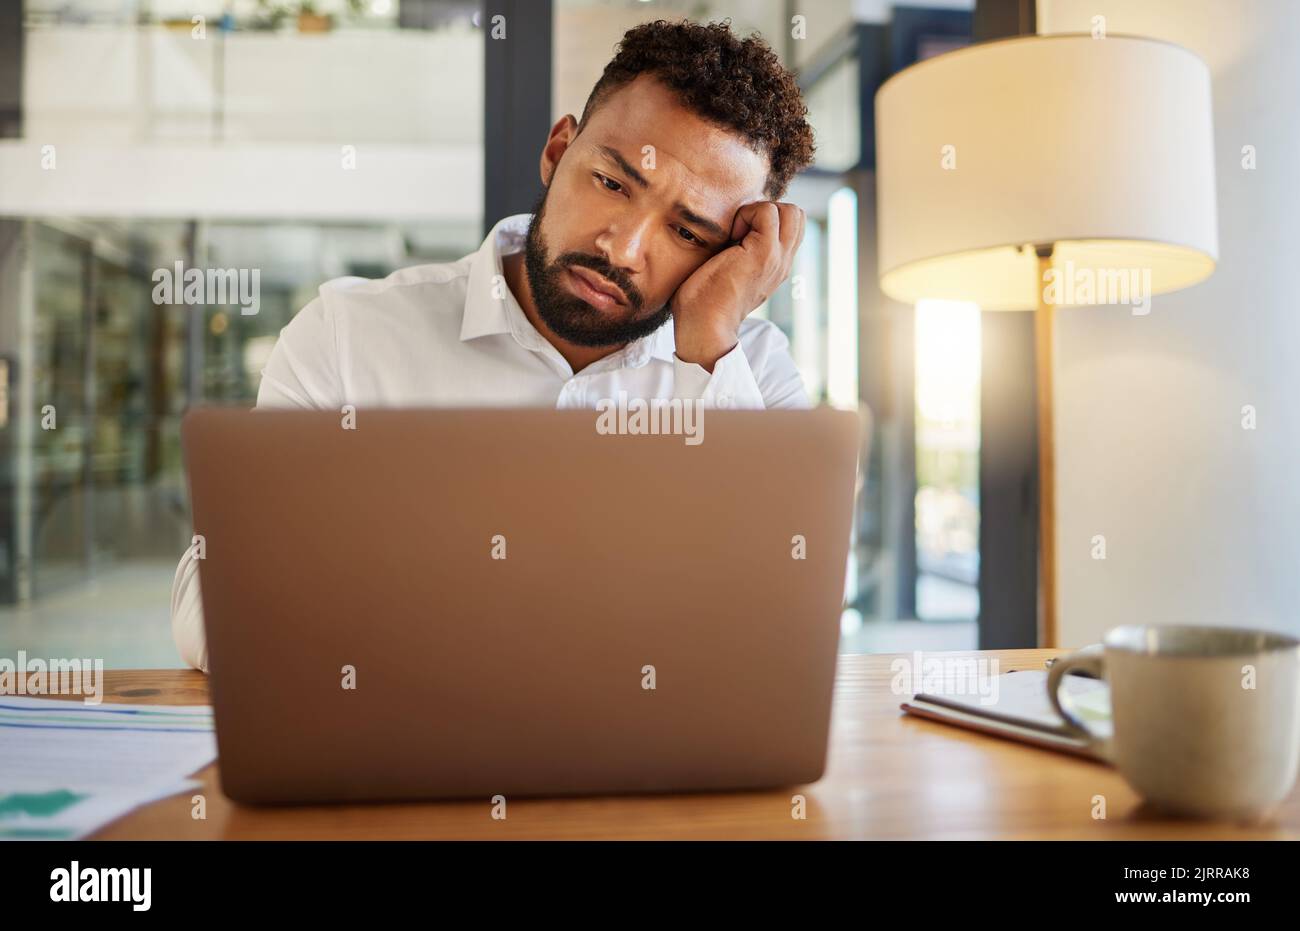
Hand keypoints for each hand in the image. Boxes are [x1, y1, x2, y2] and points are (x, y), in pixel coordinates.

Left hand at [671, 201, 805, 371]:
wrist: (704, 326)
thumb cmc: (703, 303)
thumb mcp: (729, 274)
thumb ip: (739, 255)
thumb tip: (729, 234)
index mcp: (775, 267)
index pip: (790, 227)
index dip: (765, 220)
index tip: (737, 237)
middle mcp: (782, 263)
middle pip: (796, 215)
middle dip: (767, 210)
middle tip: (739, 232)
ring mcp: (777, 258)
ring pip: (790, 211)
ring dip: (758, 211)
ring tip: (736, 234)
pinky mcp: (764, 253)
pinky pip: (767, 212)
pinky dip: (745, 215)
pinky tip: (729, 239)